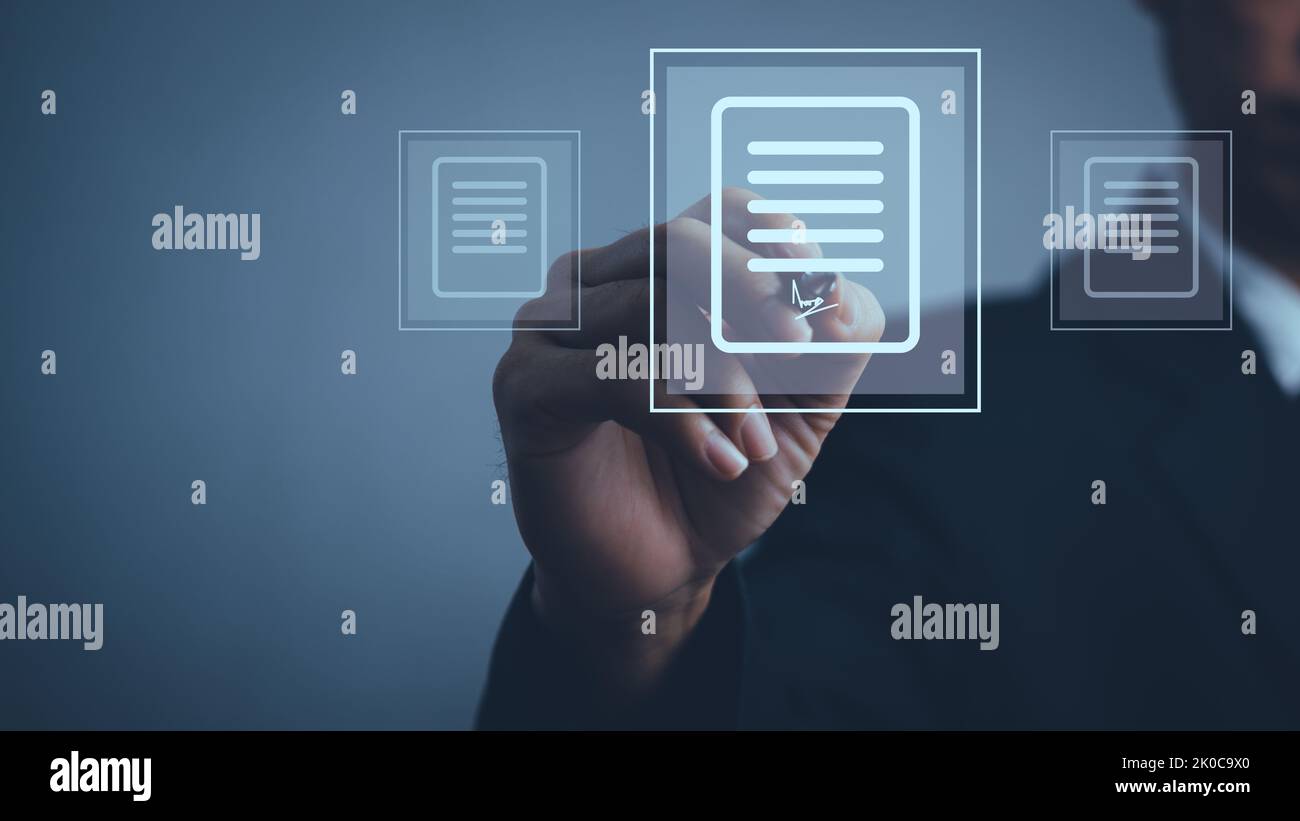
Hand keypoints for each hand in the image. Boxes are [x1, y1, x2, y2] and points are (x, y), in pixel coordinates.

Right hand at [492, 187, 883, 698]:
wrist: (656, 570)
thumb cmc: (719, 475)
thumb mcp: (800, 409)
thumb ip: (833, 345)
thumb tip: (839, 293)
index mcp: (658, 270)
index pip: (715, 213)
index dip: (769, 238)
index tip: (815, 288)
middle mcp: (596, 282)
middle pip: (675, 242)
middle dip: (751, 290)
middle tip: (801, 348)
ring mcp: (550, 329)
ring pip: (648, 308)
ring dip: (722, 380)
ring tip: (753, 445)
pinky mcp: (526, 386)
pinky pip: (613, 378)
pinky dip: (681, 420)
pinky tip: (720, 462)